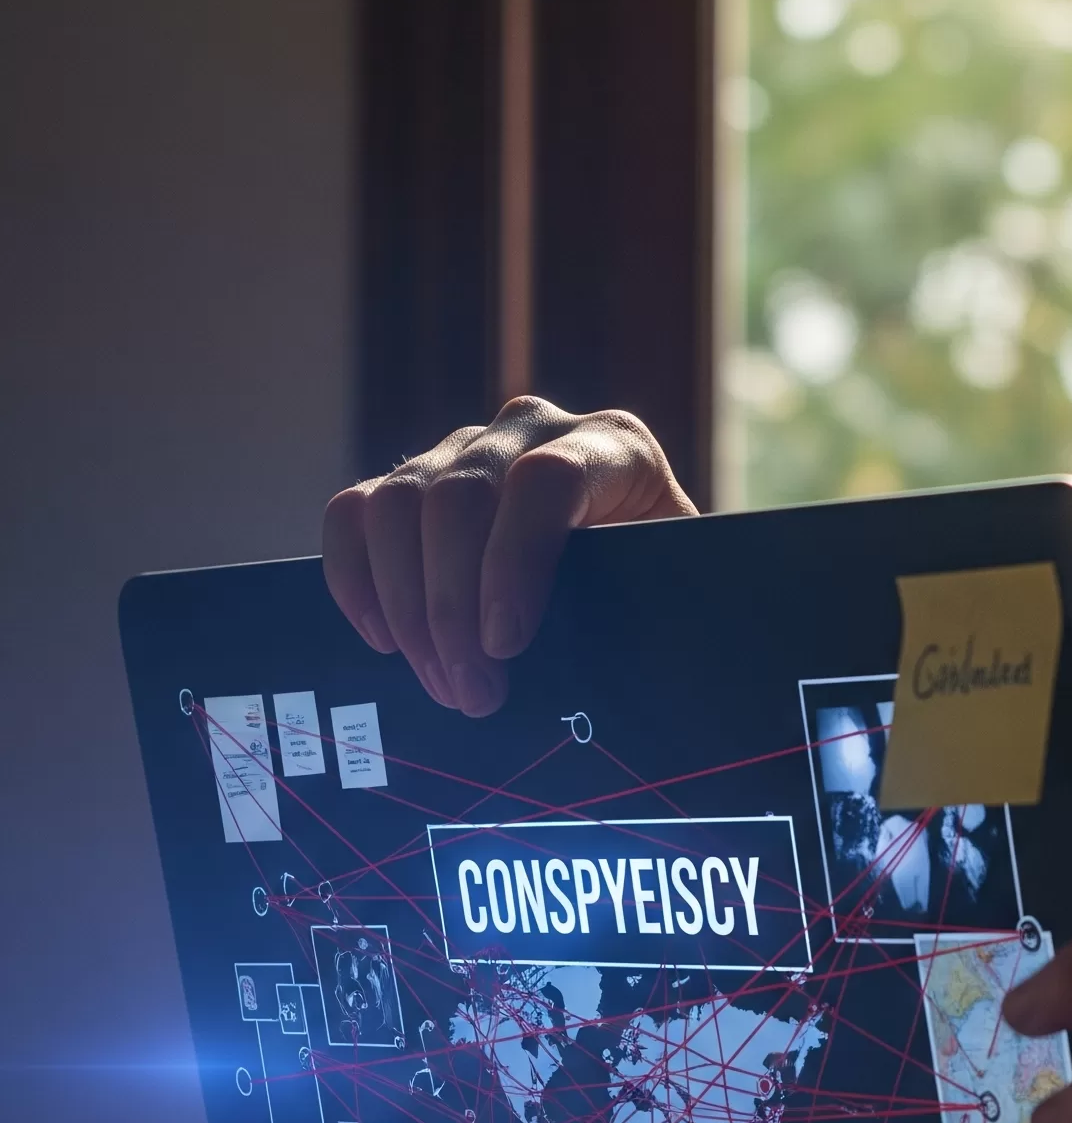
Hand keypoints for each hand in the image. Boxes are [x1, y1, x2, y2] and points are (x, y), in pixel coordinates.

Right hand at [323, 398, 693, 715]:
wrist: (635, 563)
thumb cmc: (654, 581)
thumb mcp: (667, 584)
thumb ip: (642, 599)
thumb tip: (586, 661)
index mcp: (613, 446)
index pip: (546, 481)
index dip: (514, 562)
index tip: (506, 644)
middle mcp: (534, 430)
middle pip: (458, 497)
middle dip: (453, 607)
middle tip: (471, 692)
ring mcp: (466, 447)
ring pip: (397, 505)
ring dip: (406, 606)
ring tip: (442, 681)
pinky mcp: (413, 478)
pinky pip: (354, 513)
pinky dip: (357, 580)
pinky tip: (386, 640)